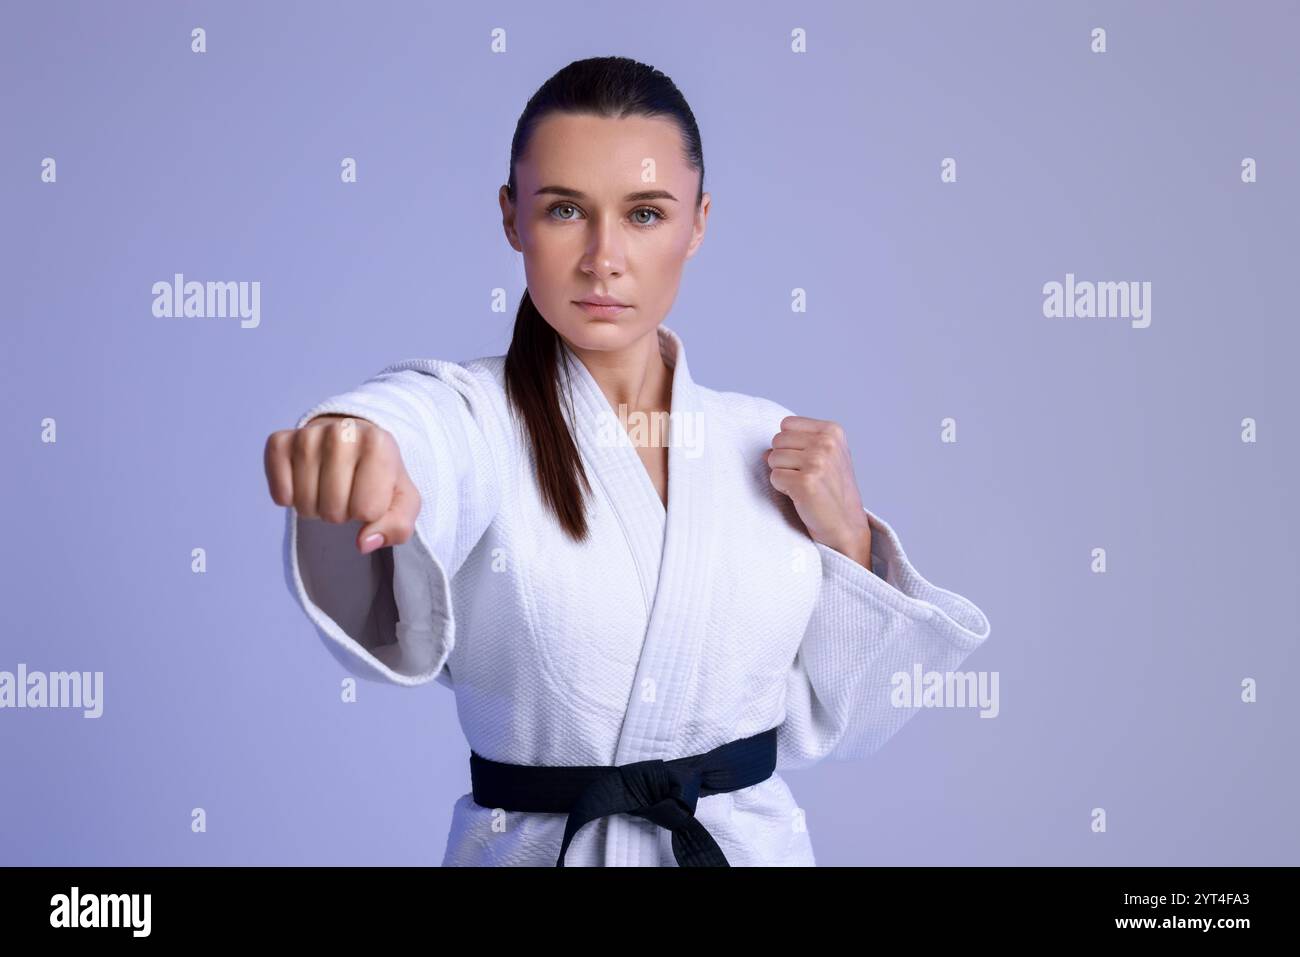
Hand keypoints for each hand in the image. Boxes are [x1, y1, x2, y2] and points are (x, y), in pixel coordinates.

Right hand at [264, 414, 420, 554]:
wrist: (352, 442)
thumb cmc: (379, 475)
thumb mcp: (403, 501)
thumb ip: (397, 527)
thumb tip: (364, 543)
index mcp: (379, 443)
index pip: (367, 511)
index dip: (369, 512)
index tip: (370, 492)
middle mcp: (342, 432)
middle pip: (334, 511)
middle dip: (341, 512)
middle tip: (347, 491)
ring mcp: (308, 435)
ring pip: (305, 506)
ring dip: (316, 508)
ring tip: (327, 486)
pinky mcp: (279, 443)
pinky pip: (280, 495)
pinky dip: (290, 499)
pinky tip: (304, 481)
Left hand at [765, 415, 872, 568]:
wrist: (845, 525)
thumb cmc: (832, 491)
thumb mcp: (825, 457)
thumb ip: (797, 445)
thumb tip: (765, 452)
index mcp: (833, 431)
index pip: (787, 424)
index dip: (790, 444)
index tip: (807, 461)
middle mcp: (827, 443)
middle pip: (777, 440)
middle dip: (784, 460)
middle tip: (805, 476)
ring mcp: (817, 462)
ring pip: (772, 458)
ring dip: (783, 474)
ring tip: (803, 486)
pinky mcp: (806, 482)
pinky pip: (774, 477)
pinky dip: (782, 488)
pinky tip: (800, 496)